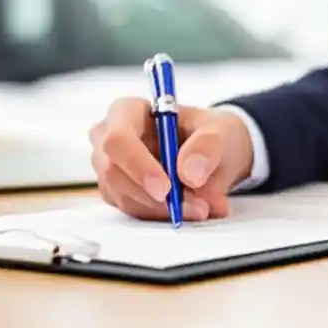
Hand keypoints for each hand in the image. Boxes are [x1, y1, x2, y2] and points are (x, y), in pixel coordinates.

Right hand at [89, 98, 254, 221]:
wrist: (212, 153)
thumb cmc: (207, 133)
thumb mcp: (219, 130)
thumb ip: (207, 146)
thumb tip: (189, 174)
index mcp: (126, 111)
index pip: (117, 139)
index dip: (137, 165)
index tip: (166, 188)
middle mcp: (108, 139)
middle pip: (116, 174)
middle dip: (158, 197)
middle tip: (199, 207)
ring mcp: (110, 169)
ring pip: (126, 198)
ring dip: (166, 210)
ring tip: (204, 207)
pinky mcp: (118, 194)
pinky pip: (135, 212)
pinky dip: (165, 215)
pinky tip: (190, 209)